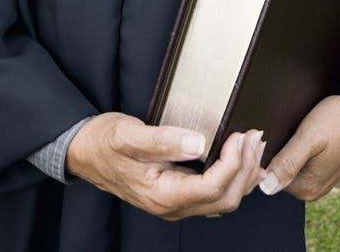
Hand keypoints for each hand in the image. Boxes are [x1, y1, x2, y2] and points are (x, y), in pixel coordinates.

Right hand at [66, 112, 265, 219]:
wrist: (84, 151)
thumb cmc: (103, 142)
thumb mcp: (129, 135)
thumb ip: (164, 140)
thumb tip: (199, 142)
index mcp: (162, 195)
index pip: (211, 187)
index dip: (232, 163)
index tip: (240, 136)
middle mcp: (171, 205)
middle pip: (224, 199)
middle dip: (245, 169)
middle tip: (254, 137)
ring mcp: (175, 202)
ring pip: (223, 200)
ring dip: (243, 174)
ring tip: (254, 146)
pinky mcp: (177, 193)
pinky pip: (214, 194)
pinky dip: (233, 178)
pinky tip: (239, 161)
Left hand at [259, 92, 339, 200]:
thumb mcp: (309, 138)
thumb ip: (288, 163)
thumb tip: (266, 187)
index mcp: (307, 188)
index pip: (268, 178)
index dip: (263, 156)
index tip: (265, 137)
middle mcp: (314, 189)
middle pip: (278, 172)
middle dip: (275, 152)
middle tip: (283, 127)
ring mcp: (321, 178)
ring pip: (289, 163)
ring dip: (286, 147)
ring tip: (295, 128)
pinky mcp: (326, 165)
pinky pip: (302, 159)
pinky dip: (298, 145)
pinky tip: (305, 132)